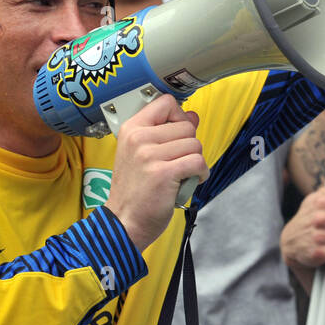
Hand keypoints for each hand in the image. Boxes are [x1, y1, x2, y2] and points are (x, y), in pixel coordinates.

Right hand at [105, 95, 207, 252]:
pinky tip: (190, 180)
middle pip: (186, 126)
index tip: (177, 134)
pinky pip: (198, 161)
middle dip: (189, 145)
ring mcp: (150, 156)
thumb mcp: (142, 154)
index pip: (165, 103)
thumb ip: (166, 132)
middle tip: (177, 162)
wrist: (124, 221)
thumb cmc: (135, 190)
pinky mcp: (164, 173)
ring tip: (182, 174)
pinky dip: (201, 173)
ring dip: (195, 161)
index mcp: (131, 129)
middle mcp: (139, 139)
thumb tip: (193, 116)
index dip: (178, 116)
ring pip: (195, 144)